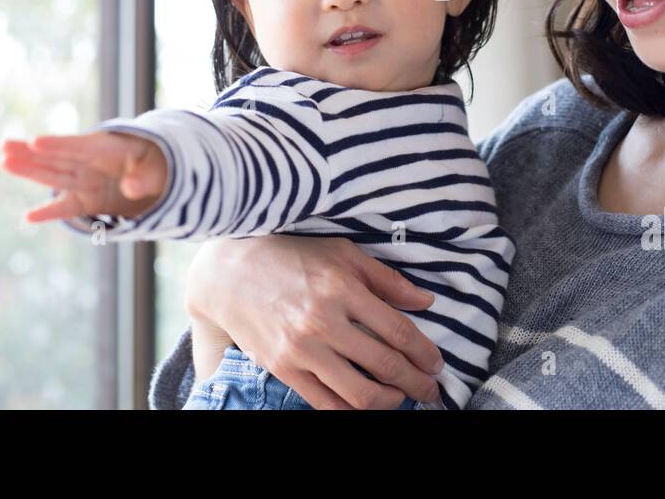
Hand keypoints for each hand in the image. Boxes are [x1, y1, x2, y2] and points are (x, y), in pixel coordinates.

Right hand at [0, 131, 167, 222]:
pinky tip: (29, 218)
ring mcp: (83, 180)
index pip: (79, 146)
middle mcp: (88, 164)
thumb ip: (144, 178)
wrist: (151, 171)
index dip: (59, 144)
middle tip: (3, 146)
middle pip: (56, 157)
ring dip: (28, 170)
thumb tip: (131, 188)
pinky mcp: (84, 199)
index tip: (36, 142)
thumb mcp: (156, 168)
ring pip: (52, 175)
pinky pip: (65, 207)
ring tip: (3, 161)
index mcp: (106, 148)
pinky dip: (50, 213)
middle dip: (30, 153)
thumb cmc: (153, 162)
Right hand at [185, 235, 445, 408]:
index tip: (436, 363)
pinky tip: (366, 405)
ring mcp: (301, 350)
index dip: (424, 353)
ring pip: (359, 393)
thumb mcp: (342, 253)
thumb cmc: (290, 256)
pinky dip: (353, 411)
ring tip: (400, 398)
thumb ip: (385, 279)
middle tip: (430, 389)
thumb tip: (425, 302)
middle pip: (385, 366)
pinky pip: (326, 404)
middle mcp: (323, 322)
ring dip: (390, 402)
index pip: (398, 331)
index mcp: (342, 288)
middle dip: (417, 383)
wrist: (228, 273)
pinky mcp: (283, 370)